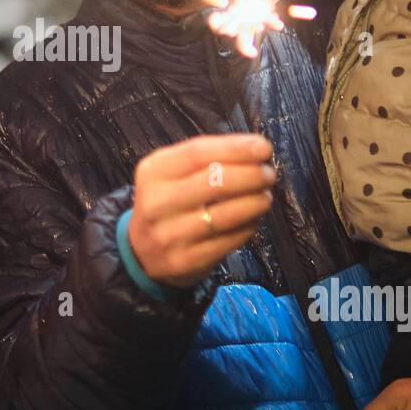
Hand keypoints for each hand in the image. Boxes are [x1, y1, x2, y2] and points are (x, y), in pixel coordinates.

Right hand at [128, 133, 275, 288]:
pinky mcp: (184, 261)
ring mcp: (169, 235)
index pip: (198, 153)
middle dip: (251, 175)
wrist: (142, 253)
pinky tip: (253, 220)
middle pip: (214, 183)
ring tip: (265, 197)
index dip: (235, 149)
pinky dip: (247, 227)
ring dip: (254, 203)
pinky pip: (227, 241)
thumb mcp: (173, 174)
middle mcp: (156, 203)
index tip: (263, 148)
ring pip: (224, 215)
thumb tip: (256, 150)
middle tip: (269, 174)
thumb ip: (208, 159)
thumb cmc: (169, 203)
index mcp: (153, 172)